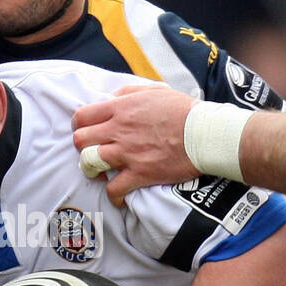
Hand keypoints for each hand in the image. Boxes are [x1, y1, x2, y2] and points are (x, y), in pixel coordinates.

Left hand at [73, 84, 199, 206]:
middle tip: (92, 152)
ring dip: (93, 170)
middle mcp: (119, 130)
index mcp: (121, 109)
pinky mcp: (140, 174)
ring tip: (102, 173)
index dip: (79, 126)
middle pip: (80, 141)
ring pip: (89, 163)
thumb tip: (112, 98)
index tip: (86, 132)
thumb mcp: (155, 90)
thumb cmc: (184, 110)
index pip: (82, 116)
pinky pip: (114, 189)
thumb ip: (129, 92)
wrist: (206, 133)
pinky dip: (114, 194)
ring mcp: (128, 153)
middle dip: (82, 147)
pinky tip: (120, 194)